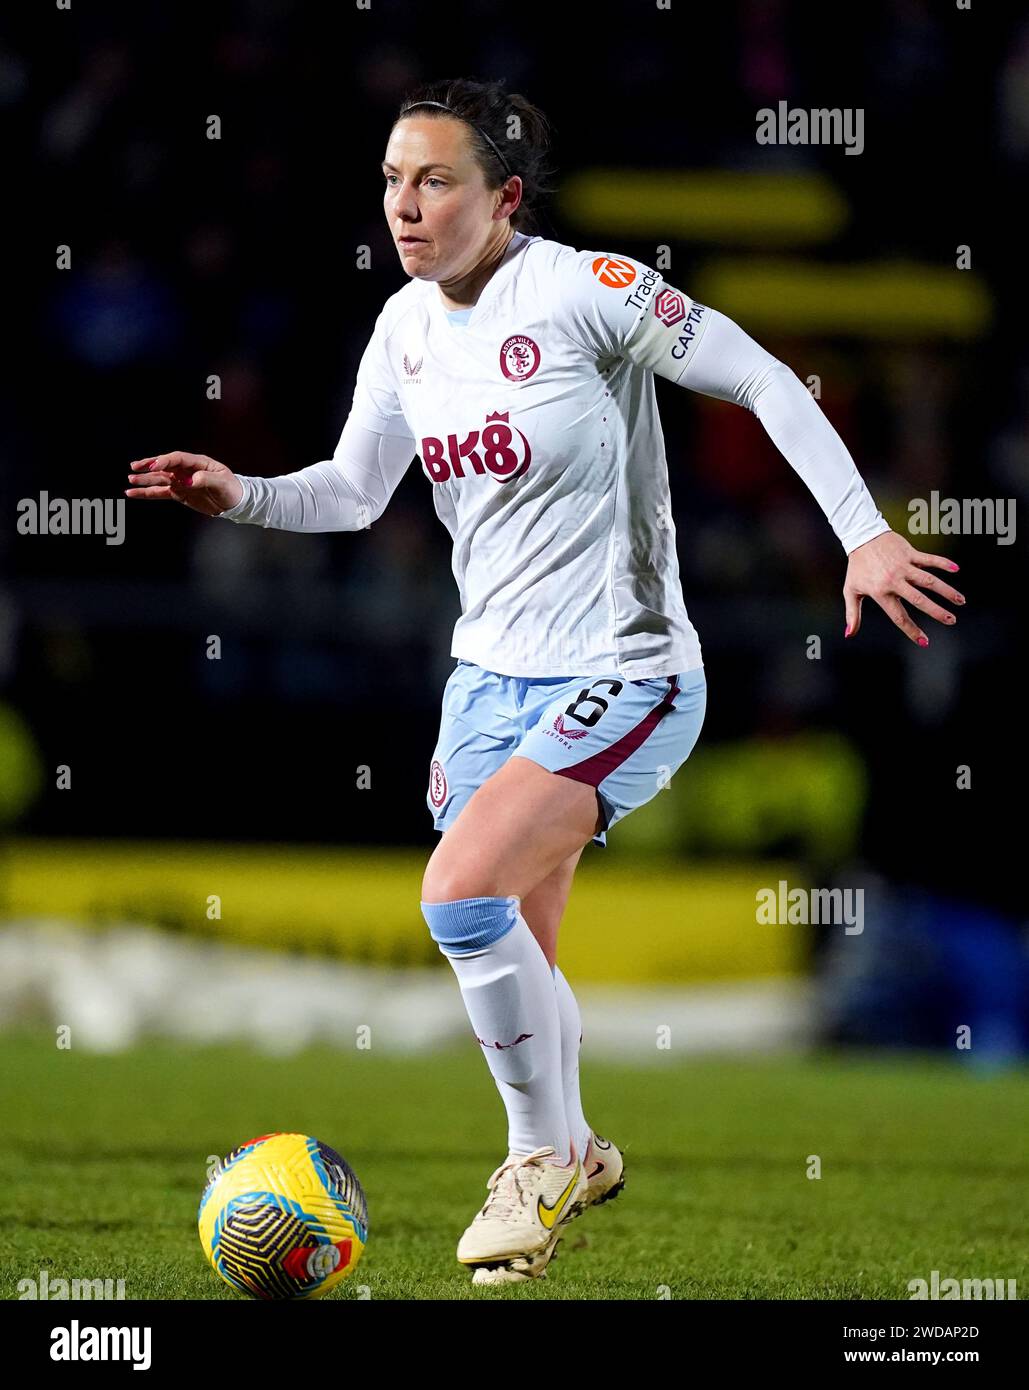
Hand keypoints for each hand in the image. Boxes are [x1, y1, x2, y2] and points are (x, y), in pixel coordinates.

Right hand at [125, 452, 242, 516]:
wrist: (234, 502)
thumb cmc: (231, 488)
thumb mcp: (222, 482)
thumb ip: (205, 479)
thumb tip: (189, 480)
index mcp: (198, 463)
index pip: (177, 459)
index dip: (165, 461)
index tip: (154, 466)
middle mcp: (186, 470)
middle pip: (165, 466)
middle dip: (149, 467)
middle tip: (135, 468)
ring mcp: (181, 481)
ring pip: (160, 479)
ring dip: (145, 480)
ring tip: (130, 480)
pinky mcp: (179, 493)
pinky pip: (161, 492)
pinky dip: (147, 493)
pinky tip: (134, 492)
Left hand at [844, 530, 964, 646]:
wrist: (861, 536)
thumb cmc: (857, 566)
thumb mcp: (850, 590)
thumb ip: (853, 614)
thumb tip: (849, 634)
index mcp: (881, 592)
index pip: (899, 616)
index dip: (911, 630)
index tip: (924, 641)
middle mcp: (894, 580)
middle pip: (919, 599)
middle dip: (937, 611)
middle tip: (951, 621)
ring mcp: (903, 566)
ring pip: (929, 580)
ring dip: (946, 590)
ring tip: (960, 601)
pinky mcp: (909, 553)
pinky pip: (929, 559)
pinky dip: (943, 563)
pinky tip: (956, 569)